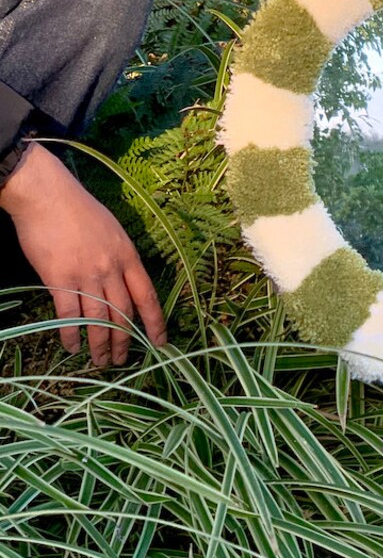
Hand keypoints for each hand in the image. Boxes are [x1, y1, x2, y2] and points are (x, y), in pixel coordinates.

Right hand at [0, 143, 167, 366]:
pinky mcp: (60, 278)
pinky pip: (68, 314)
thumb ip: (119, 257)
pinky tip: (72, 346)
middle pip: (123, 314)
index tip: (160, 341)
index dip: (155, 322)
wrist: (47, 195)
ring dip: (100, 344)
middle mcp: (111, 269)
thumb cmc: (78, 208)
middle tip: (122, 360)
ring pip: (98, 320)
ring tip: (100, 362)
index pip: (148, 296)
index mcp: (128, 256)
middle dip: (125, 341)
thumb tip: (120, 281)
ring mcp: (86, 275)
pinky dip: (71, 333)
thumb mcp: (112, 230)